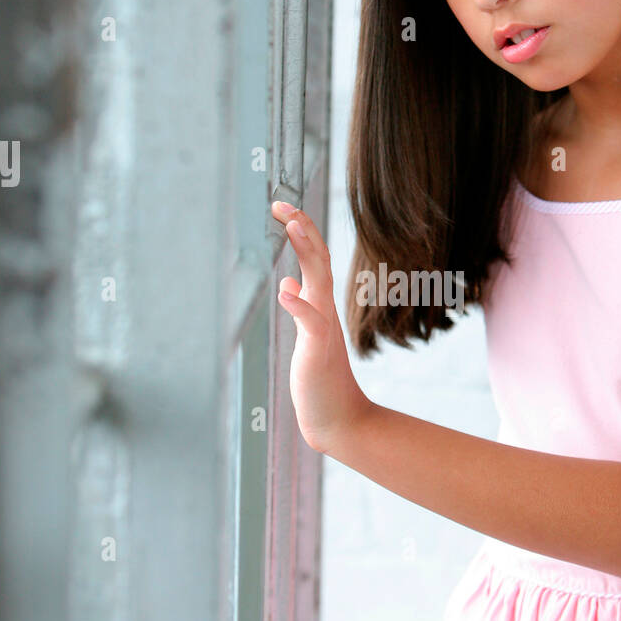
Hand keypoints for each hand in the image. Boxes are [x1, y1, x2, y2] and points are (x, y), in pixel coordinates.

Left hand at [271, 199, 373, 455]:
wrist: (336, 417)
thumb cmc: (320, 378)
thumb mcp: (307, 336)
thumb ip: (302, 309)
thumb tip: (288, 282)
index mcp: (319, 305)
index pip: (313, 257)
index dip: (301, 230)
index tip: (283, 207)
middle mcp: (324, 310)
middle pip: (318, 259)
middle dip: (303, 229)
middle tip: (284, 204)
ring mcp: (323, 328)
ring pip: (318, 281)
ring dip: (307, 252)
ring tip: (293, 227)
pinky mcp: (319, 350)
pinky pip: (311, 323)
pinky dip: (299, 305)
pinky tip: (285, 290)